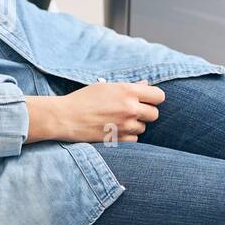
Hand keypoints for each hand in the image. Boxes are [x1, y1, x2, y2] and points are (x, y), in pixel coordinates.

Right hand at [50, 79, 164, 143]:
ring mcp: (125, 125)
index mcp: (127, 91)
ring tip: (119, 120)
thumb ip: (129, 86)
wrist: (65, 117)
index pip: (159, 96)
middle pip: (154, 114)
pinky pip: (135, 139)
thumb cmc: (83, 99)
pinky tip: (115, 129)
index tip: (146, 100)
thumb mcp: (106, 87)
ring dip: (135, 125)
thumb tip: (146, 84)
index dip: (153, 98)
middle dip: (146, 112)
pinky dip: (128, 136)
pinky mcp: (119, 139)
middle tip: (133, 111)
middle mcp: (130, 108)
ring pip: (144, 128)